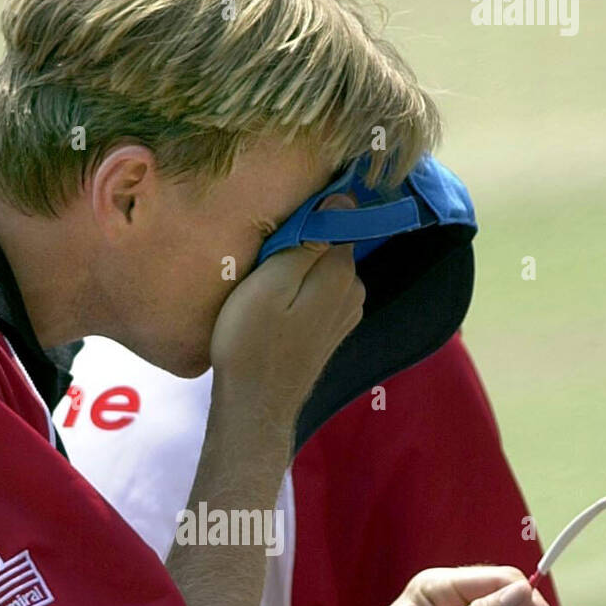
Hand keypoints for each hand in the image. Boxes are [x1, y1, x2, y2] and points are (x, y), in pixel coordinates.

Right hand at [208, 194, 362, 428]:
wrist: (254, 405)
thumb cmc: (251, 342)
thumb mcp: (270, 283)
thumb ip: (307, 241)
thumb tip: (341, 199)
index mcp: (341, 273)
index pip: (336, 218)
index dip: (304, 219)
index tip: (273, 236)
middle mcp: (355, 291)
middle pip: (330, 245)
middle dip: (301, 245)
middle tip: (261, 263)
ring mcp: (347, 314)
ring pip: (324, 271)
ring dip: (298, 270)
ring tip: (264, 286)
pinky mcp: (333, 331)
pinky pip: (320, 294)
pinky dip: (301, 293)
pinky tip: (275, 308)